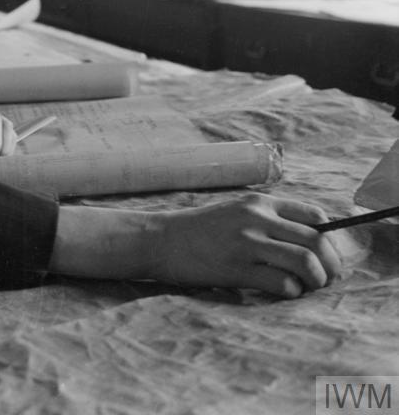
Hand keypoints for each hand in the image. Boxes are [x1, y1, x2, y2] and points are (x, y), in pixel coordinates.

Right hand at [145, 193, 342, 297]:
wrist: (162, 239)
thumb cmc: (201, 229)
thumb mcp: (236, 212)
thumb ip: (268, 220)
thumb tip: (310, 242)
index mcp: (259, 202)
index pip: (315, 215)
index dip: (329, 238)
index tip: (324, 254)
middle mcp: (257, 218)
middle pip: (317, 240)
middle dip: (331, 264)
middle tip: (326, 278)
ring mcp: (247, 243)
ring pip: (306, 262)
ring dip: (316, 280)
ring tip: (306, 287)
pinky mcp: (237, 269)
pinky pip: (282, 283)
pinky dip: (292, 291)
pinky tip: (282, 291)